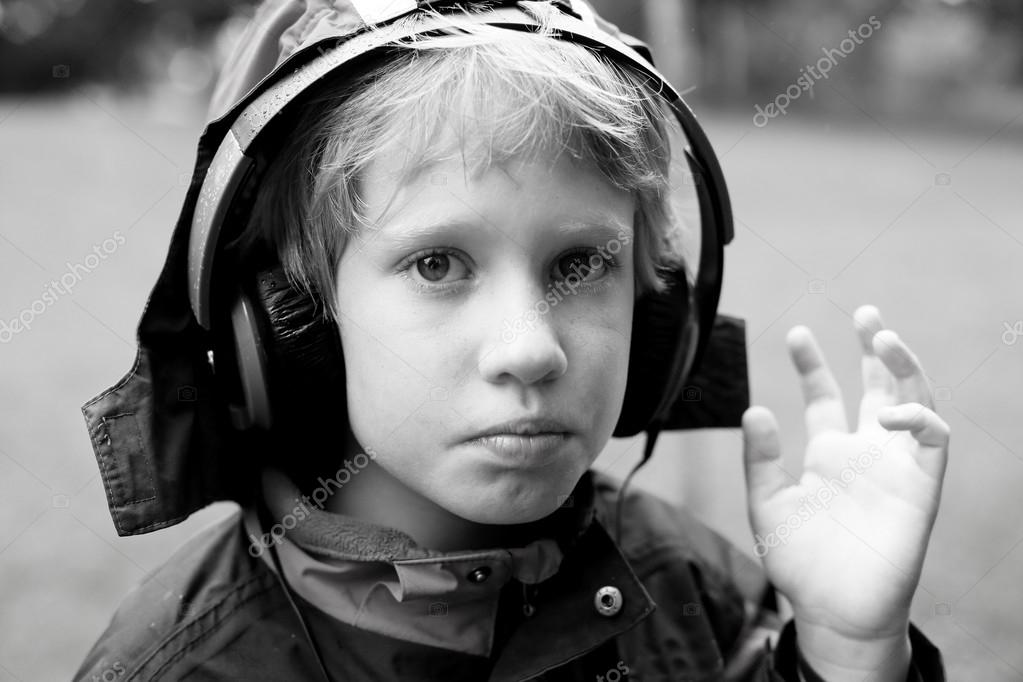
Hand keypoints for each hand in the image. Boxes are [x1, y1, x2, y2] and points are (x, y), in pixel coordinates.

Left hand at [741, 305, 948, 679]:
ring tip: (883, 334)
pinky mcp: (920, 487)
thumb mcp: (767, 504)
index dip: (814, 364)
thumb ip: (760, 459)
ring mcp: (894, 466)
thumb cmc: (800, 563)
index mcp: (828, 454)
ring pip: (913, 400)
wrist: (833, 611)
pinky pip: (932, 440)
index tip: (798, 334)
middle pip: (877, 385)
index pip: (825, 395)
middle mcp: (864, 452)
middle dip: (874, 346)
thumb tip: (754, 408)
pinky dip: (918, 416)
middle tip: (865, 312)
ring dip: (904, 366)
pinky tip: (889, 410)